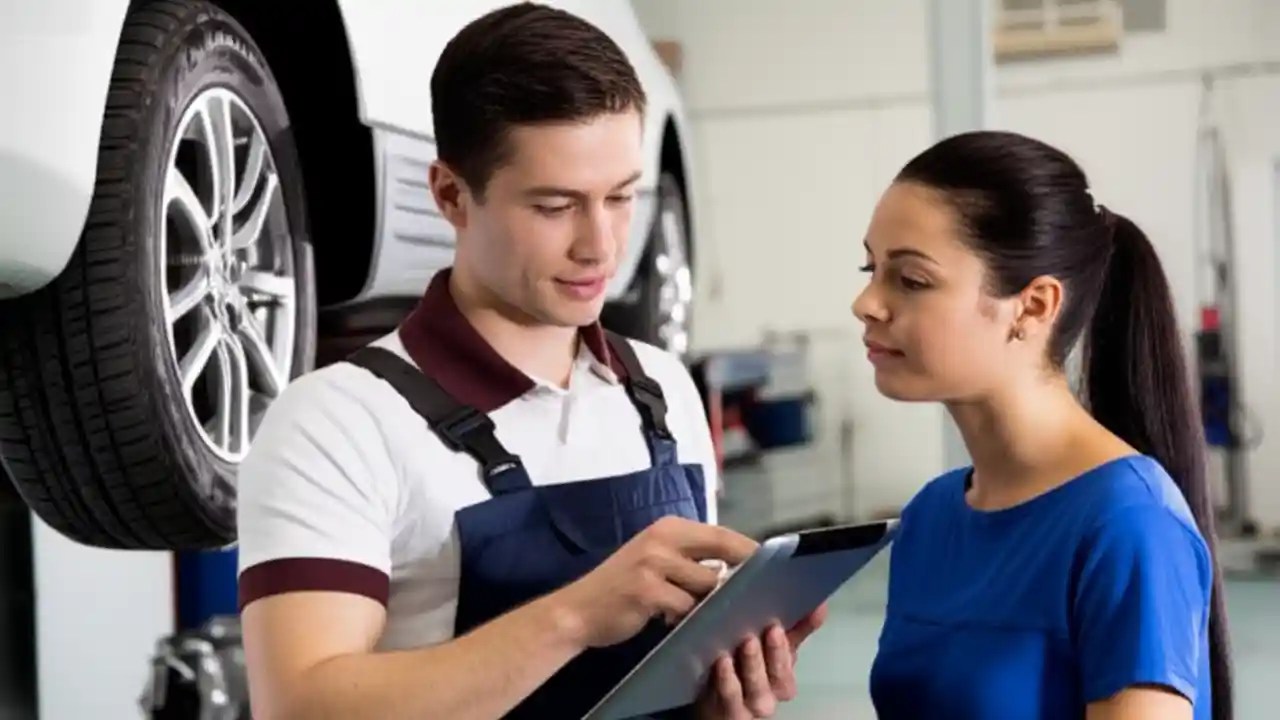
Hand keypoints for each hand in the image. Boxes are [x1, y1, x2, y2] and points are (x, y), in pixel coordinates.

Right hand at [549, 516, 757, 648]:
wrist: (578, 609)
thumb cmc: (622, 588)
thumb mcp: (655, 561)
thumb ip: (690, 560)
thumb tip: (735, 569)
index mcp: (667, 527)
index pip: (720, 533)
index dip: (749, 550)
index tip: (773, 565)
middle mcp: (661, 538)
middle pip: (721, 549)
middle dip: (743, 572)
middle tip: (760, 590)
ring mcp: (653, 563)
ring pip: (707, 585)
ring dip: (710, 603)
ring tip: (700, 612)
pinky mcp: (647, 591)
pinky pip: (686, 608)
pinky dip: (688, 618)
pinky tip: (674, 622)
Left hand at [694, 604, 828, 718]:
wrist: (708, 701)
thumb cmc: (740, 668)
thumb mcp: (763, 648)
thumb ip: (789, 628)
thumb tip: (817, 602)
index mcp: (782, 675)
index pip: (796, 650)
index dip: (805, 629)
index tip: (814, 608)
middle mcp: (771, 693)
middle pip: (779, 675)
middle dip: (778, 651)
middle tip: (774, 628)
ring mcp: (751, 705)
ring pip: (758, 687)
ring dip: (755, 663)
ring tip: (749, 641)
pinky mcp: (728, 712)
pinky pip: (731, 698)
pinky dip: (728, 679)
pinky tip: (723, 661)